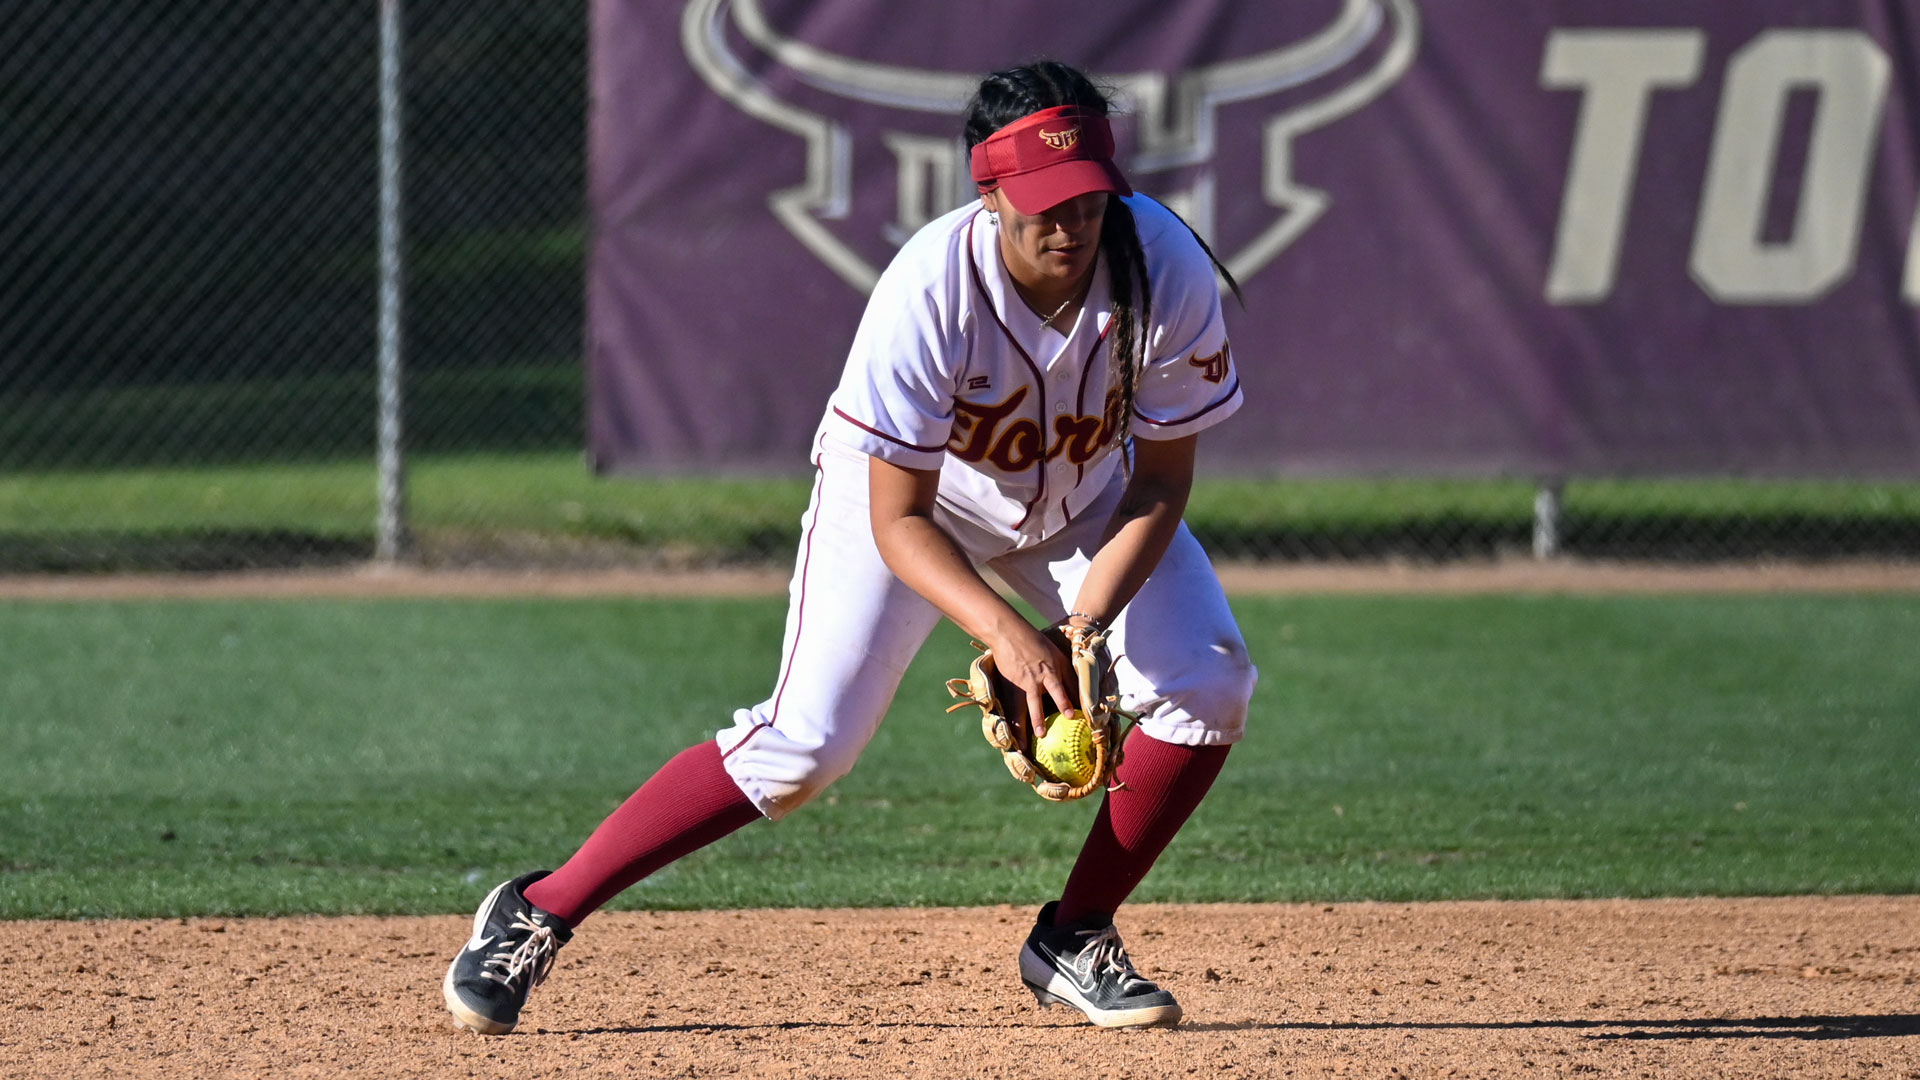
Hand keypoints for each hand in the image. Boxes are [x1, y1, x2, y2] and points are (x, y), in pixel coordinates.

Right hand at [981, 622, 1071, 739]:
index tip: (1088, 711)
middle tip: (1072, 719)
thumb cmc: (1029, 640)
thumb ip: (1059, 666)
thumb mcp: (1051, 650)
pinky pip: (1018, 704)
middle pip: (1058, 692)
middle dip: (1065, 706)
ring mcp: (1031, 678)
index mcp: (1058, 663)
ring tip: (1040, 734)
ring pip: (1035, 702)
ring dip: (1038, 719)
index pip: (1072, 683)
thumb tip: (1065, 684)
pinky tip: (1014, 730)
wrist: (1008, 632)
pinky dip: (1016, 719)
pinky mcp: (1015, 683)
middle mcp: (1047, 672)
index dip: (1080, 697)